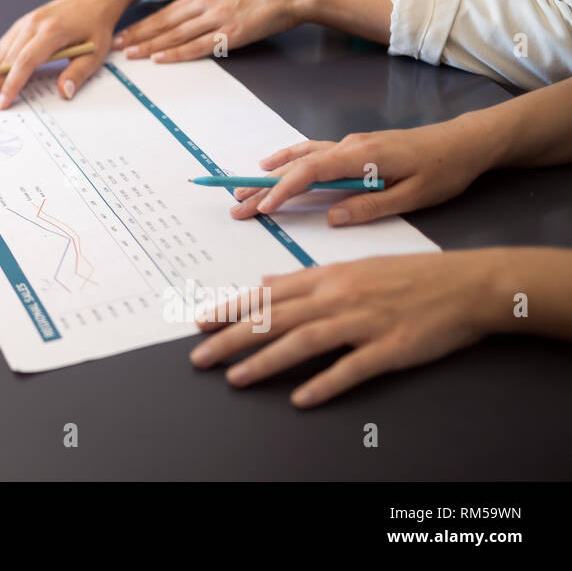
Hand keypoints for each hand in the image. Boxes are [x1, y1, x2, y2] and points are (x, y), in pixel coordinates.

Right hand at [0, 0, 156, 107]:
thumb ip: (78, 73)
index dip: (12, 83)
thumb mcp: (95, 52)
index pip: (26, 60)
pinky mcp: (23, 22)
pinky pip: (4, 43)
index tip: (2, 101)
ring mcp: (26, 21)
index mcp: (52, 31)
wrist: (93, 0)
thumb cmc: (95, 28)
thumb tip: (64, 93)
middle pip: (9, 57)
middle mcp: (34, 24)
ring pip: (2, 49)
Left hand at [112, 0, 322, 62]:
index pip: (164, 13)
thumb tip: (184, 20)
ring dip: (150, 45)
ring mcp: (217, 19)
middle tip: (115, 45)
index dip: (141, 24)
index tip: (122, 33)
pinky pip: (198, 46)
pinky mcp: (231, 34)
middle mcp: (205, 5)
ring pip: (175, 34)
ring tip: (130, 54)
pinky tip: (160, 57)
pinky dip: (177, 52)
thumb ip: (205, 6)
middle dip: (137, 35)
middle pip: (163, 23)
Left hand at [190, 251, 501, 406]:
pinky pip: (352, 368)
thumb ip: (307, 278)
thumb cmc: (410, 276)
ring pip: (303, 341)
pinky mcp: (390, 347)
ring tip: (235, 378)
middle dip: (232, 337)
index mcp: (328, 277)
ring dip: (265, 361)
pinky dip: (324, 383)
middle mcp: (339, 297)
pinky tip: (301, 398)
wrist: (467, 284)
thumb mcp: (353, 267)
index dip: (231, 309)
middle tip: (200, 356)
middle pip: (275, 318)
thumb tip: (267, 282)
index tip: (201, 322)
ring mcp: (364, 321)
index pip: (268, 294)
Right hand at [229, 115, 496, 225]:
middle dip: (263, 187)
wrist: (465, 142)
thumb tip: (331, 218)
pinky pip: (312, 151)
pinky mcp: (355, 146)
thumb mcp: (414, 196)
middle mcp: (349, 146)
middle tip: (236, 206)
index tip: (262, 208)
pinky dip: (288, 158)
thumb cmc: (444, 170)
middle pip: (297, 166)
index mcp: (361, 157)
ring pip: (300, 157)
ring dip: (269, 173)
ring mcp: (350, 144)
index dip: (282, 190)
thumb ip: (370, 206)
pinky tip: (273, 164)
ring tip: (243, 189)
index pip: (310, 173)